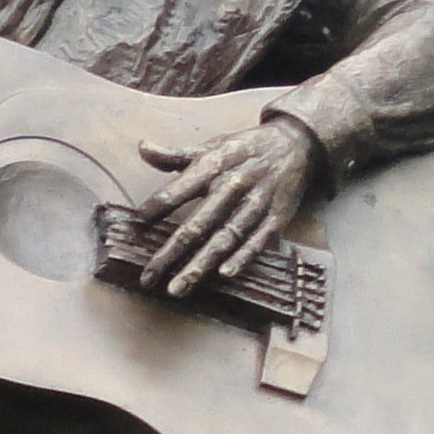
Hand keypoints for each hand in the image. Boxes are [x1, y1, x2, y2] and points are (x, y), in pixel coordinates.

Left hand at [129, 116, 323, 294]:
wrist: (296, 144)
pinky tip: (224, 275)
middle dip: (171, 252)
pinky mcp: (276, 218)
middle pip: (197, 224)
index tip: (136, 225)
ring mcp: (256, 203)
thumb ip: (175, 154)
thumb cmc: (245, 149)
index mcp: (213, 165)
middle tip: (148, 277)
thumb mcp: (211, 146)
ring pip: (224, 238)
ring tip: (177, 288)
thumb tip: (143, 148)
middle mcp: (233, 186)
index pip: (178, 189)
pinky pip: (257, 241)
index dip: (156, 206)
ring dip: (200, 265)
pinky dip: (243, 258)